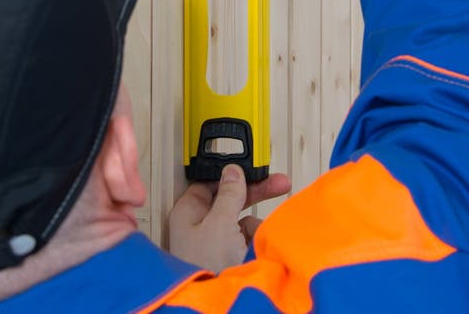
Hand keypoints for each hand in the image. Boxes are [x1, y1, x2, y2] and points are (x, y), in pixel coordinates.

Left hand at [169, 165, 290, 271]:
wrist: (220, 307)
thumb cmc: (208, 266)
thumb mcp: (221, 223)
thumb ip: (229, 194)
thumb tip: (233, 171)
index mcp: (189, 213)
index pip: (210, 182)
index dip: (231, 174)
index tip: (252, 169)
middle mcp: (200, 226)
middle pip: (229, 199)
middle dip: (254, 194)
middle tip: (280, 183)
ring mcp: (214, 244)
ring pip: (241, 221)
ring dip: (255, 225)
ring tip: (261, 237)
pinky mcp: (228, 259)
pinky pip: (247, 240)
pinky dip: (256, 241)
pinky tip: (259, 249)